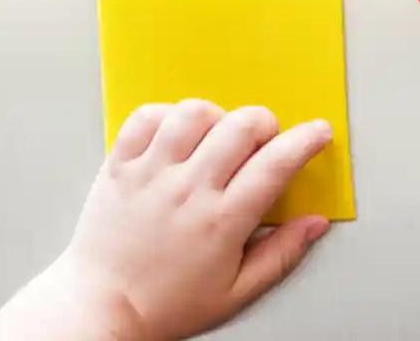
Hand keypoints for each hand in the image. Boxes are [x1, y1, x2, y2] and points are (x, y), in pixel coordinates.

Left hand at [0, 100, 332, 339]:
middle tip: (265, 138)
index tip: (317, 133)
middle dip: (265, 122)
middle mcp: (188, 190)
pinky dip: (167, 114)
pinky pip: (146, 117)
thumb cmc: (165, 304)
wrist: (102, 307)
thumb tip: (315, 224)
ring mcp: (151, 173)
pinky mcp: (120, 165)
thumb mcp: (236, 292)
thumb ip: (281, 254)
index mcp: (222, 222)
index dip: (305, 141)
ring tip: (217, 135)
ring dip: (216, 115)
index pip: (275, 164)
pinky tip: (177, 133)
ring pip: (193, 113)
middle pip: (240, 126)